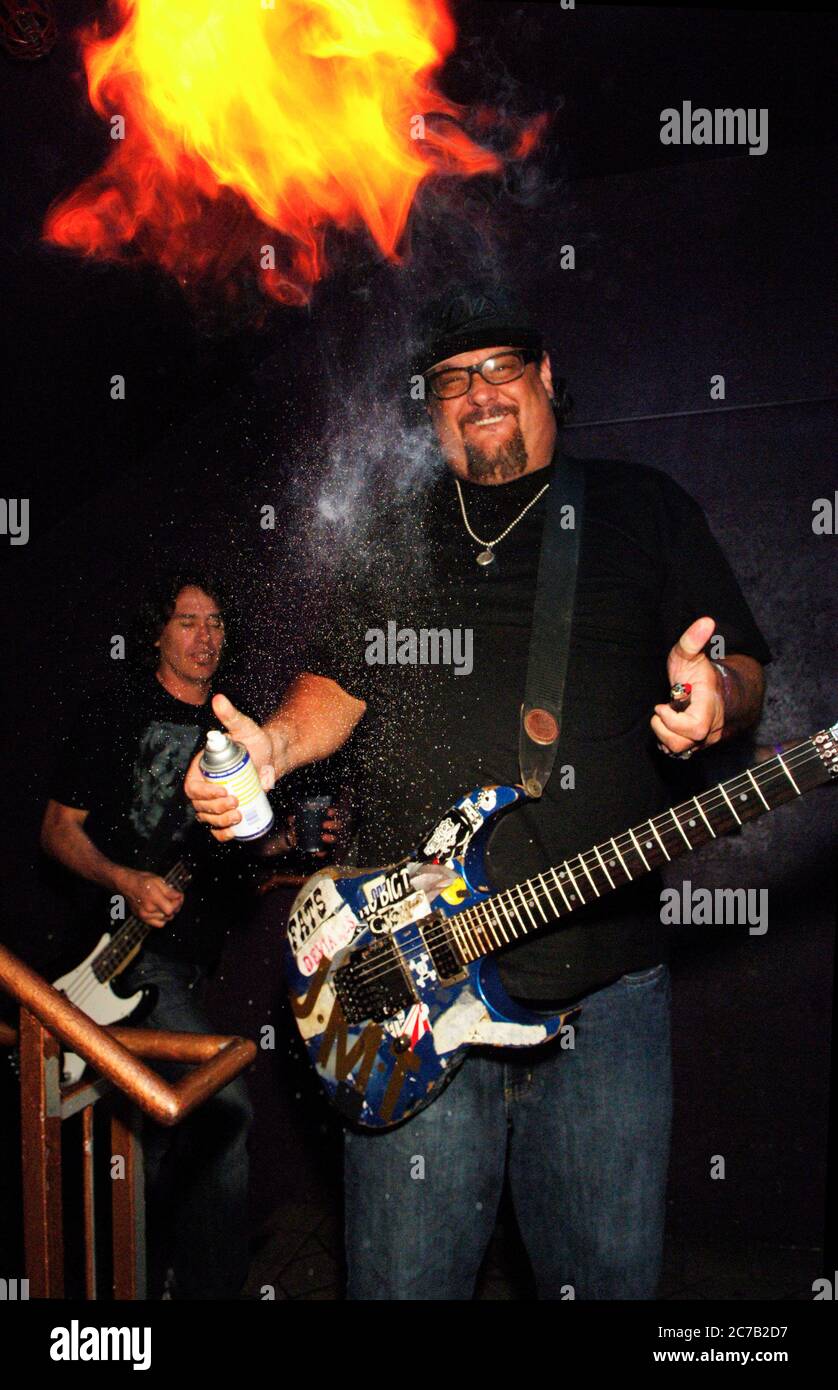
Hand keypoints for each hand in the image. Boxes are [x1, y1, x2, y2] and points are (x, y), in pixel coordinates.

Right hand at [116, 869, 183, 927]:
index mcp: (152, 898)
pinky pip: (158, 924)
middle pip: (170, 915)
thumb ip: (169, 891)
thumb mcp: (158, 880)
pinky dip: (163, 919)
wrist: (126, 884)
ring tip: (168, 903)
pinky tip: (162, 910)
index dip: (178, 903)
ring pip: (165, 919)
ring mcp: (144, 915)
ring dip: (170, 913)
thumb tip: (179, 897)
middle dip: (176, 907)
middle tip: (176, 899)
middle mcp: (148, 908)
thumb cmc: (141, 880)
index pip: (171, 909)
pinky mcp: (142, 918)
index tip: (179, 896)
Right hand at [184, 693, 276, 842]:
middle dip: (216, 810)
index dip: (205, 794)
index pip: (193, 786)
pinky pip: (217, 827)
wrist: (271, 756)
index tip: (225, 793)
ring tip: (238, 817)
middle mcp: (205, 785)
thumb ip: (230, 715)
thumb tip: (219, 699)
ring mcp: (214, 800)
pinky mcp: (225, 810)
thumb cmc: (255, 740)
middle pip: (200, 806)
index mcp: (202, 768)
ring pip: (207, 819)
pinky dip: (222, 834)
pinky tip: (234, 833)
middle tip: (237, 805)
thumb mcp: (243, 727)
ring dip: (220, 823)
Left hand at [285, 806, 340, 856]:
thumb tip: (291, 819)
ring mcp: (327, 839)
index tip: (329, 812)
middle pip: (337, 826)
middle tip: (324, 825)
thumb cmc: (299, 828)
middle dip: (333, 824)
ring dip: (331, 837)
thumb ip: (294, 821)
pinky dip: (323, 852)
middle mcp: (328, 829)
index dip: (333, 812)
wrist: (295, 841)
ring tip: (323, 837)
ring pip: (334, 838)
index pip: (332, 814)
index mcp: (324, 820)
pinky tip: (318, 852)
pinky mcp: (324, 849)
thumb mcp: (296, 823)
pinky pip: (326, 851)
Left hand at [652, 616, 724, 757]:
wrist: (713, 691)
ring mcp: (703, 740)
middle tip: (661, 710)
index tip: (662, 705)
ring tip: (664, 716)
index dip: (674, 721)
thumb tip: (706, 620)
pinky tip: (666, 724)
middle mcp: (709, 728)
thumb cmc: (698, 673)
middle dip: (664, 729)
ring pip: (679, 752)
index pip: (695, 728)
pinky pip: (678, 753)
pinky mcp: (695, 746)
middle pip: (682, 745)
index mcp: (708, 707)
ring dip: (663, 736)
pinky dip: (667, 741)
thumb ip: (694, 639)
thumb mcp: (690, 654)